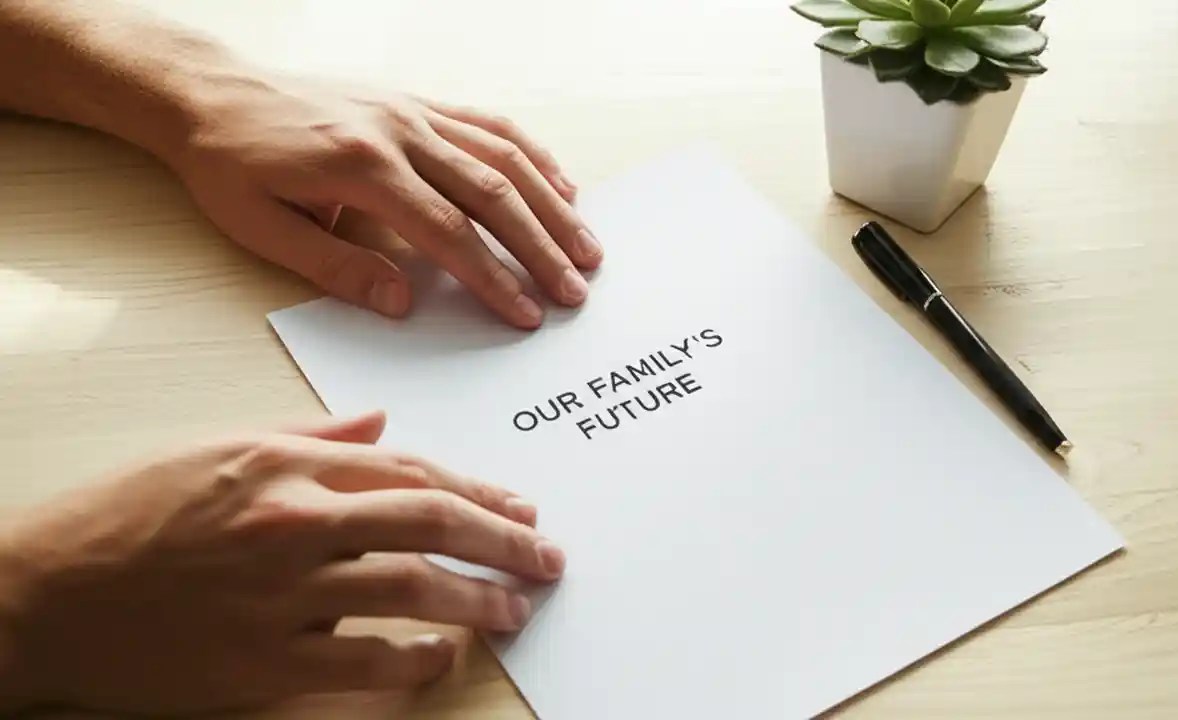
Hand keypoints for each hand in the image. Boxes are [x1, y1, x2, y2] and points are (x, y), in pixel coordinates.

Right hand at [0, 412, 562, 713]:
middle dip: (503, 538)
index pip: (411, 470)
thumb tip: (381, 422)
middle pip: (430, 520)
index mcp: (286, 465)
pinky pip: (365, 658)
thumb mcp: (219, 449)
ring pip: (411, 587)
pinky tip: (442, 659)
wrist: (46, 591)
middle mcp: (293, 520)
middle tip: (547, 557)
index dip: (479, 490)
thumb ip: (311, 436)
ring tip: (515, 608)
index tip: (522, 507)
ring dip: (478, 599)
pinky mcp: (262, 658)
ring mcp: (280, 591)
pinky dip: (416, 661)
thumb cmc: (130, 514)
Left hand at [168, 71, 602, 328]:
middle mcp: (399, 131)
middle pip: (491, 194)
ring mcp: (413, 111)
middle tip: (575, 292)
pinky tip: (562, 185)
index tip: (524, 314)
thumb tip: (403, 304)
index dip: (492, 277)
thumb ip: (336, 269)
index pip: (446, 232)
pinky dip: (532, 155)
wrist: (211, 91)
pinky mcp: (417, 101)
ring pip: (503, 157)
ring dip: (551, 205)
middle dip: (540, 248)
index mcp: (361, 167)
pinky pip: (488, 124)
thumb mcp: (262, 228)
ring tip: (587, 248)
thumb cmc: (231, 163)